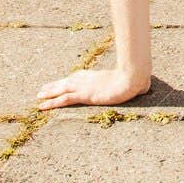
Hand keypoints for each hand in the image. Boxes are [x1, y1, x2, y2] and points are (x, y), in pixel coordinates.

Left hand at [36, 67, 150, 109]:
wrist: (134, 77)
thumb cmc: (137, 78)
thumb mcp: (133, 82)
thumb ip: (134, 84)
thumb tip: (145, 85)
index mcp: (97, 76)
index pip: (78, 77)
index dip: (67, 81)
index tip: (60, 83)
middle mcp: (88, 79)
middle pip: (67, 81)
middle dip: (54, 85)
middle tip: (42, 89)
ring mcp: (85, 86)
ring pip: (61, 89)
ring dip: (48, 93)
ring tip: (37, 97)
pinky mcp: (84, 95)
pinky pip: (63, 99)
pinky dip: (51, 102)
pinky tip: (42, 106)